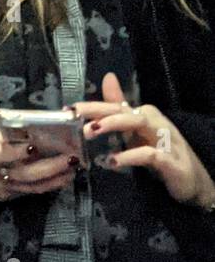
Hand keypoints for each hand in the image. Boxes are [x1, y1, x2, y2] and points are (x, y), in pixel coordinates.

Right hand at [0, 109, 77, 201]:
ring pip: (28, 186)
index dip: (16, 152)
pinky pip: (27, 192)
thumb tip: (25, 117)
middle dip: (48, 167)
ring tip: (74, 167)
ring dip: (53, 178)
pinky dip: (47, 186)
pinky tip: (63, 177)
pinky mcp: (3, 196)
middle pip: (21, 173)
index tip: (34, 145)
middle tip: (71, 158)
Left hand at [75, 73, 214, 209]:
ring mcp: (166, 140)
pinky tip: (112, 161)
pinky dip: (130, 156)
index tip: (67, 110)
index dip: (91, 106)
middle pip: (124, 110)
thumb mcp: (136, 133)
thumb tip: (108, 78)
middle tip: (75, 118)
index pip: (115, 106)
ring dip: (113, 125)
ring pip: (139, 123)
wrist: (193, 183)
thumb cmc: (161, 155)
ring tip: (90, 131)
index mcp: (144, 116)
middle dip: (99, 111)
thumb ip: (119, 109)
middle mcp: (155, 122)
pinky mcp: (172, 162)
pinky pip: (149, 154)